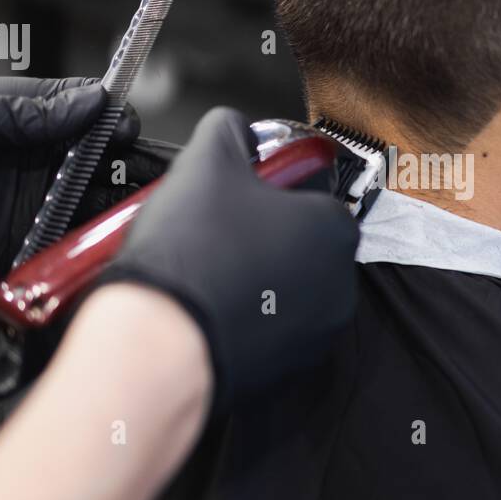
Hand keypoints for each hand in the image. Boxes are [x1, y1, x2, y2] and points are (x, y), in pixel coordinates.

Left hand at [0, 76, 138, 310]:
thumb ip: (26, 110)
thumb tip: (92, 101)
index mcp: (18, 117)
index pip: (84, 108)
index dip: (111, 115)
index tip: (126, 127)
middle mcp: (33, 158)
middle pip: (101, 153)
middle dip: (131, 157)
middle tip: (152, 166)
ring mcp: (33, 201)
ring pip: (97, 195)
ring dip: (123, 196)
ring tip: (146, 200)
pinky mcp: (29, 244)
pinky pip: (75, 240)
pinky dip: (98, 237)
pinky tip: (115, 233)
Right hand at [102, 107, 359, 408]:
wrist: (160, 345)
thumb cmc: (191, 253)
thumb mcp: (207, 159)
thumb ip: (232, 129)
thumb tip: (239, 131)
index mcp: (335, 228)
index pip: (311, 192)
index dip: (268, 188)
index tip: (234, 192)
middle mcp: (340, 284)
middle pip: (299, 241)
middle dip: (261, 233)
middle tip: (212, 230)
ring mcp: (318, 332)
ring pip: (285, 286)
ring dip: (252, 274)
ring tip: (204, 269)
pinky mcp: (288, 369)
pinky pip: (268, 329)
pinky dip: (244, 316)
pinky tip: (206, 306)